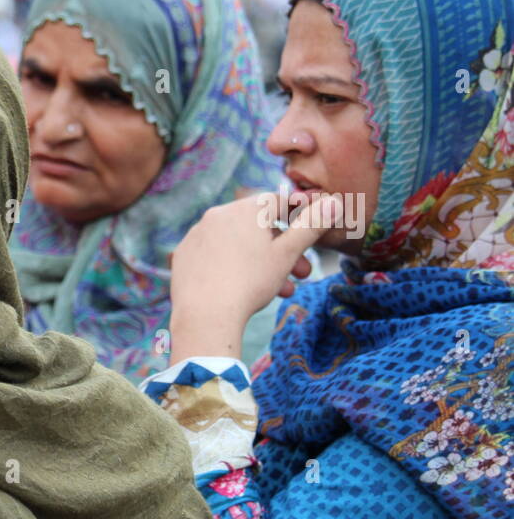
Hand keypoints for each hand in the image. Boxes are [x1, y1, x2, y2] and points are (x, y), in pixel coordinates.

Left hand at [168, 193, 339, 362]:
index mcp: (244, 208)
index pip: (278, 202)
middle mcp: (217, 214)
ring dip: (263, 264)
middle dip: (285, 250)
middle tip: (303, 273)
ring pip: (239, 244)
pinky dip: (233, 267)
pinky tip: (245, 287)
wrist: (205, 316)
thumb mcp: (287, 254)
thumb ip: (311, 226)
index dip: (298, 213)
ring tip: (282, 289)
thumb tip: (335, 203)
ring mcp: (197, 235)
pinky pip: (216, 255)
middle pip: (258, 227)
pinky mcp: (184, 255)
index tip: (311, 228)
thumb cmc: (250, 282)